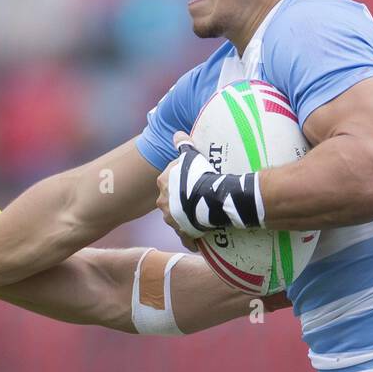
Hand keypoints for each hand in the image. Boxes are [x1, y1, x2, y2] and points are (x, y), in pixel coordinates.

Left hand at [157, 131, 201, 247]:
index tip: (191, 182)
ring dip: (185, 218)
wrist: (210, 198)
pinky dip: (192, 238)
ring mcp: (170, 219)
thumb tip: (176, 133)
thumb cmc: (200, 174)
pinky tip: (199, 237)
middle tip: (196, 198)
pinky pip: (186, 237)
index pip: (167, 182)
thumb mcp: (192, 156)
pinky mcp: (181, 232)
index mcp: (162, 183)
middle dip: (179, 201)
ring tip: (200, 215)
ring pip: (176, 219)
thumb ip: (183, 144)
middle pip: (170, 201)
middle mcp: (162, 202)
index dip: (180, 182)